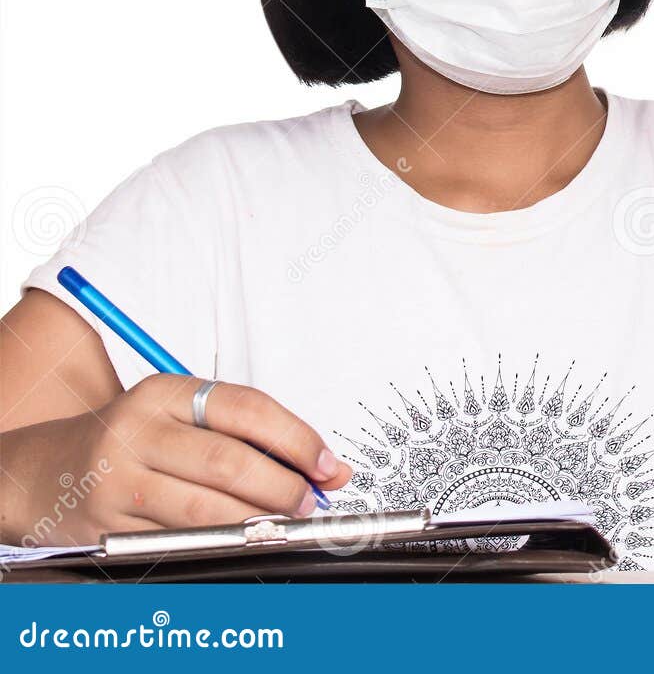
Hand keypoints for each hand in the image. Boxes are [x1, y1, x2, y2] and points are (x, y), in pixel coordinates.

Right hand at [13, 375, 350, 544]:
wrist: (44, 472)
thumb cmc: (130, 441)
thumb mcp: (179, 416)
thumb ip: (247, 433)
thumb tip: (322, 464)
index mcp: (165, 392)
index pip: (248, 409)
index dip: (298, 438)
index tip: (328, 463)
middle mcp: (138, 431)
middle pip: (230, 462)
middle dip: (284, 488)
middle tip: (312, 501)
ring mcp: (119, 480)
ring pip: (206, 508)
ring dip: (258, 521)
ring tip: (286, 523)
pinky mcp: (108, 525)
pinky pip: (178, 538)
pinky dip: (220, 543)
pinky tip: (242, 539)